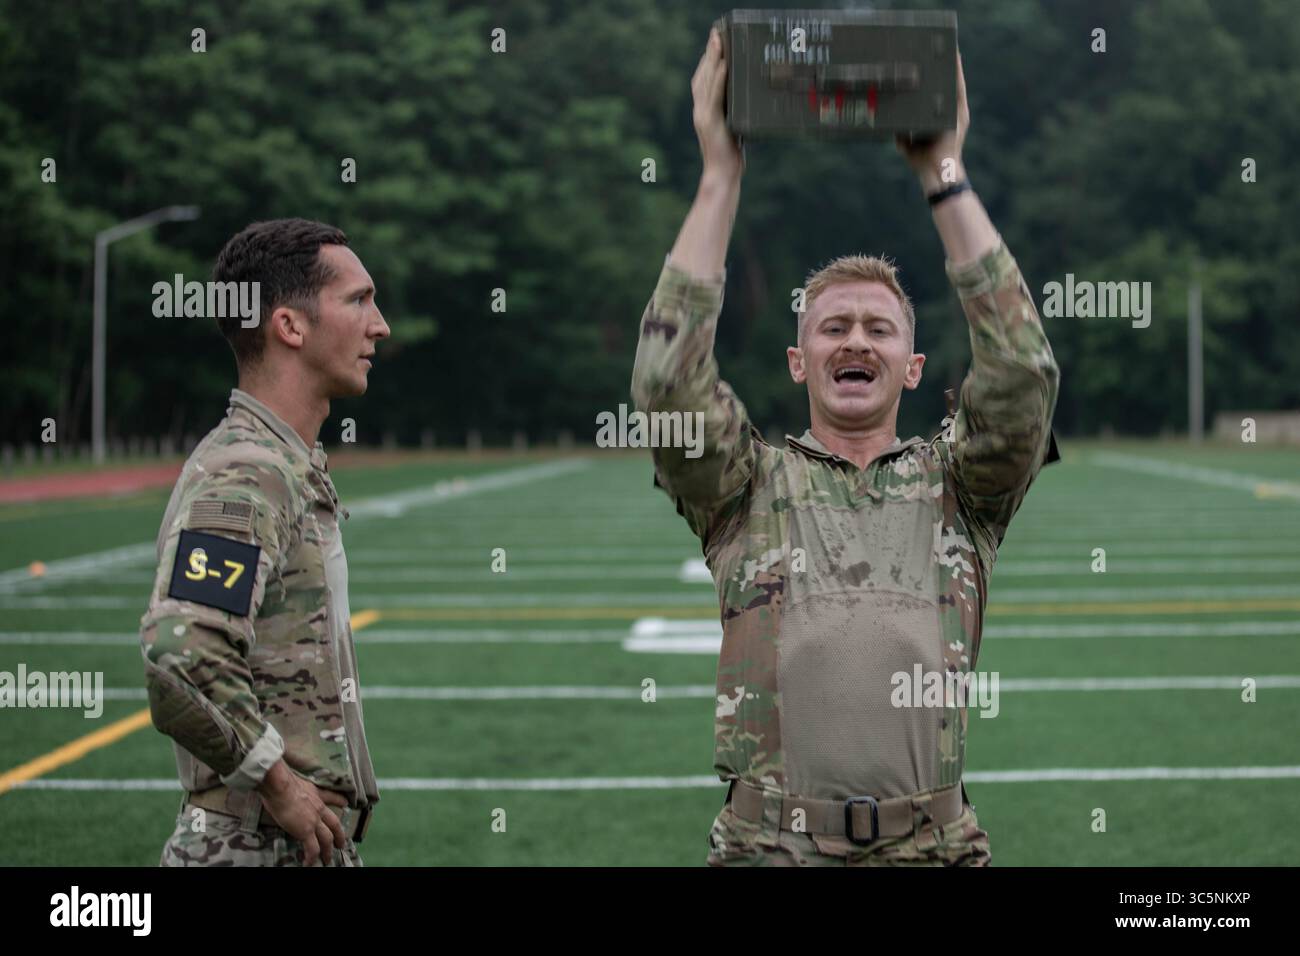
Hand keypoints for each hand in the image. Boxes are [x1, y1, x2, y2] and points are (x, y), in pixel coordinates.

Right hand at [257, 760, 348, 865]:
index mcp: (316, 795)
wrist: (280, 786)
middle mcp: (318, 808)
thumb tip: (286, 789)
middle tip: (341, 844)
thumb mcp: (295, 781)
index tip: (345, 804)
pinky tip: (309, 863)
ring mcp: (314, 821)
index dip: (339, 801)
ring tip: (328, 859)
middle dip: (339, 835)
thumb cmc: (281, 782)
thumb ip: (296, 788)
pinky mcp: (306, 831)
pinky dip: (312, 857)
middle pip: (334, 824)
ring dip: (327, 850)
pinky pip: (312, 848)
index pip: (331, 797)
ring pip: (327, 839)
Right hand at [691, 28, 742, 181]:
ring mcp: (703, 115)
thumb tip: (746, 99)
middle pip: (702, 75)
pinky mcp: (709, 121)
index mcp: (704, 111)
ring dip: (713, 58)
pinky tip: (723, 65)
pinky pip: (714, 95)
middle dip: (709, 52)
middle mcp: (700, 110)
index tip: (715, 41)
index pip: (702, 80)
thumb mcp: (733, 128)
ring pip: (705, 80)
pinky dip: (718, 78)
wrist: (722, 174)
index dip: (707, 60)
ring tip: (719, 40)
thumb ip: (734, 112)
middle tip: (716, 32)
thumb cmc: (730, 154)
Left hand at [896, 49, 968, 192]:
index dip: (935, 81)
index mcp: (938, 121)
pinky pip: (958, 91)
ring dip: (953, 69)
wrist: (935, 173)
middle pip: (947, 87)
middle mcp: (950, 115)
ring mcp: (957, 114)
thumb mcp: (905, 142)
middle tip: (942, 50)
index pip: (936, 96)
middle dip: (945, 70)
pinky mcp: (960, 115)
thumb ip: (900, 132)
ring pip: (955, 86)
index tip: (930, 63)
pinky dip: (956, 76)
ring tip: (950, 51)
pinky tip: (954, 62)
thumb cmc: (921, 161)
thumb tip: (890, 122)